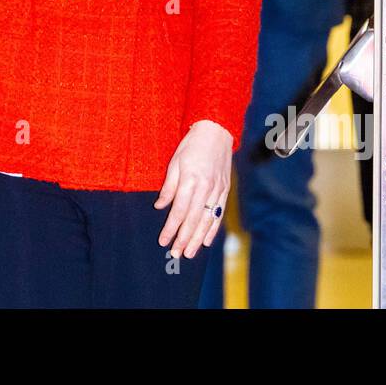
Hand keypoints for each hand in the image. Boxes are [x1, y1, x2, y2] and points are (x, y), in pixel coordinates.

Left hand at [155, 119, 232, 258]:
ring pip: (207, 220)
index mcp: (191, 180)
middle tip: (176, 254)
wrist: (217, 131)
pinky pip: (218, 213)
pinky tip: (206, 240)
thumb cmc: (192, 145)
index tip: (164, 240)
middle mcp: (206, 188)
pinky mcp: (225, 190)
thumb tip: (160, 206)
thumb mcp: (175, 162)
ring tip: (190, 253)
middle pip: (193, 219)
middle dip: (184, 239)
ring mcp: (218, 190)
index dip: (171, 228)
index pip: (179, 210)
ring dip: (198, 239)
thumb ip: (169, 186)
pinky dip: (213, 229)